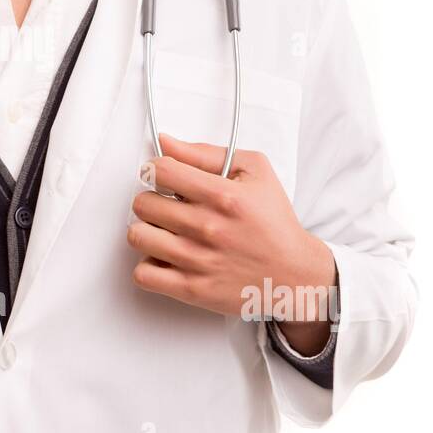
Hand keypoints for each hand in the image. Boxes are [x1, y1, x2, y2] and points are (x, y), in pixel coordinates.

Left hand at [127, 133, 336, 345]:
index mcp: (222, 195)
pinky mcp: (192, 290)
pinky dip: (149, 267)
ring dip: (146, 231)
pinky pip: (143, 275)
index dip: (155, 170)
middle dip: (151, 200)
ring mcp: (198, 260)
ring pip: (137, 236)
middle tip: (166, 207)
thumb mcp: (255, 171)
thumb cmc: (274, 222)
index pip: (161, 170)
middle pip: (142, 203)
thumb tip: (166, 142)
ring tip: (163, 233)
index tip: (162, 178)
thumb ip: (206, 153)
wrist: (295, 274)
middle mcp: (207, 227)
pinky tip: (165, 259)